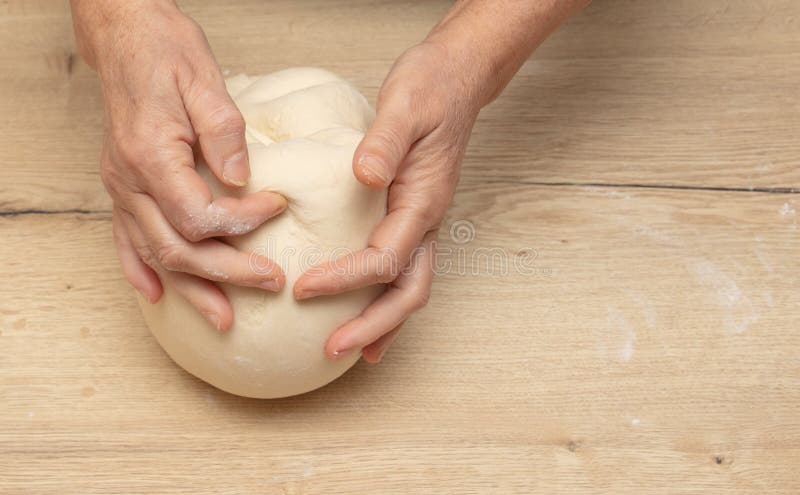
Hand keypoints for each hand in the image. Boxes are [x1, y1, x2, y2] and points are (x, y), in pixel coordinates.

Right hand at [73, 1, 285, 329]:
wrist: (126, 38)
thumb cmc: (166, 53)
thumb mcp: (204, 81)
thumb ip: (225, 133)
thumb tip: (244, 179)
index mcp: (151, 155)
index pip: (198, 214)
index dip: (242, 222)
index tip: (279, 208)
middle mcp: (129, 180)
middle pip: (178, 248)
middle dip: (227, 273)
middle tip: (272, 282)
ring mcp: (121, 188)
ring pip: (154, 255)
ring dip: (191, 289)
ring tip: (224, 319)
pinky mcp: (122, 188)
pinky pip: (125, 240)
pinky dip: (141, 271)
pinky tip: (159, 296)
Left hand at [294, 41, 482, 362]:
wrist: (455, 79)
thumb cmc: (430, 89)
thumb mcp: (405, 105)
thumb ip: (385, 141)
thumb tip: (364, 176)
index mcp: (423, 200)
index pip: (386, 258)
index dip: (346, 279)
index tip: (304, 289)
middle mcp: (427, 220)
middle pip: (408, 291)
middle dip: (372, 326)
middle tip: (331, 350)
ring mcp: (422, 222)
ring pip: (409, 288)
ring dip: (380, 323)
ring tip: (346, 350)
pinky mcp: (410, 216)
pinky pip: (400, 269)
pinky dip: (383, 300)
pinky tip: (361, 314)